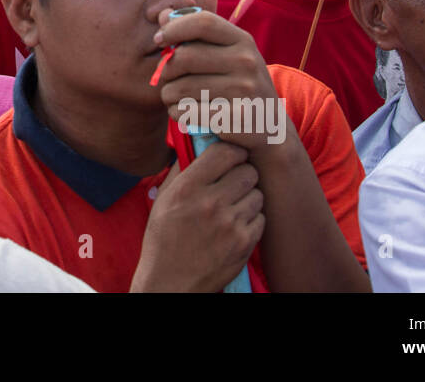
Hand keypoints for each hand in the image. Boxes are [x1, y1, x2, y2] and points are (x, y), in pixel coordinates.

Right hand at [129, 142, 264, 291]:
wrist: (170, 282)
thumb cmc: (164, 238)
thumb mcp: (164, 199)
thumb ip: (183, 169)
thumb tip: (200, 142)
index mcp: (187, 188)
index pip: (225, 151)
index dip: (232, 152)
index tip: (231, 157)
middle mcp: (210, 203)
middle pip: (247, 170)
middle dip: (242, 173)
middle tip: (233, 182)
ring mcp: (229, 224)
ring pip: (257, 193)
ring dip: (248, 197)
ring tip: (232, 206)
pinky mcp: (244, 243)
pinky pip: (260, 218)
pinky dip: (251, 219)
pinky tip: (235, 225)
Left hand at [153, 8, 282, 150]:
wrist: (271, 129)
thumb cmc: (239, 86)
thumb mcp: (227, 56)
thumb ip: (195, 35)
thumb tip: (163, 15)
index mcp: (243, 41)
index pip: (203, 22)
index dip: (174, 28)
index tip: (159, 40)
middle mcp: (246, 61)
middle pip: (184, 57)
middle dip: (166, 69)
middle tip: (165, 79)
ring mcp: (244, 90)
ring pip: (181, 87)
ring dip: (168, 95)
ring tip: (174, 98)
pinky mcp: (236, 118)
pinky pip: (188, 111)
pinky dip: (177, 113)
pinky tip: (182, 113)